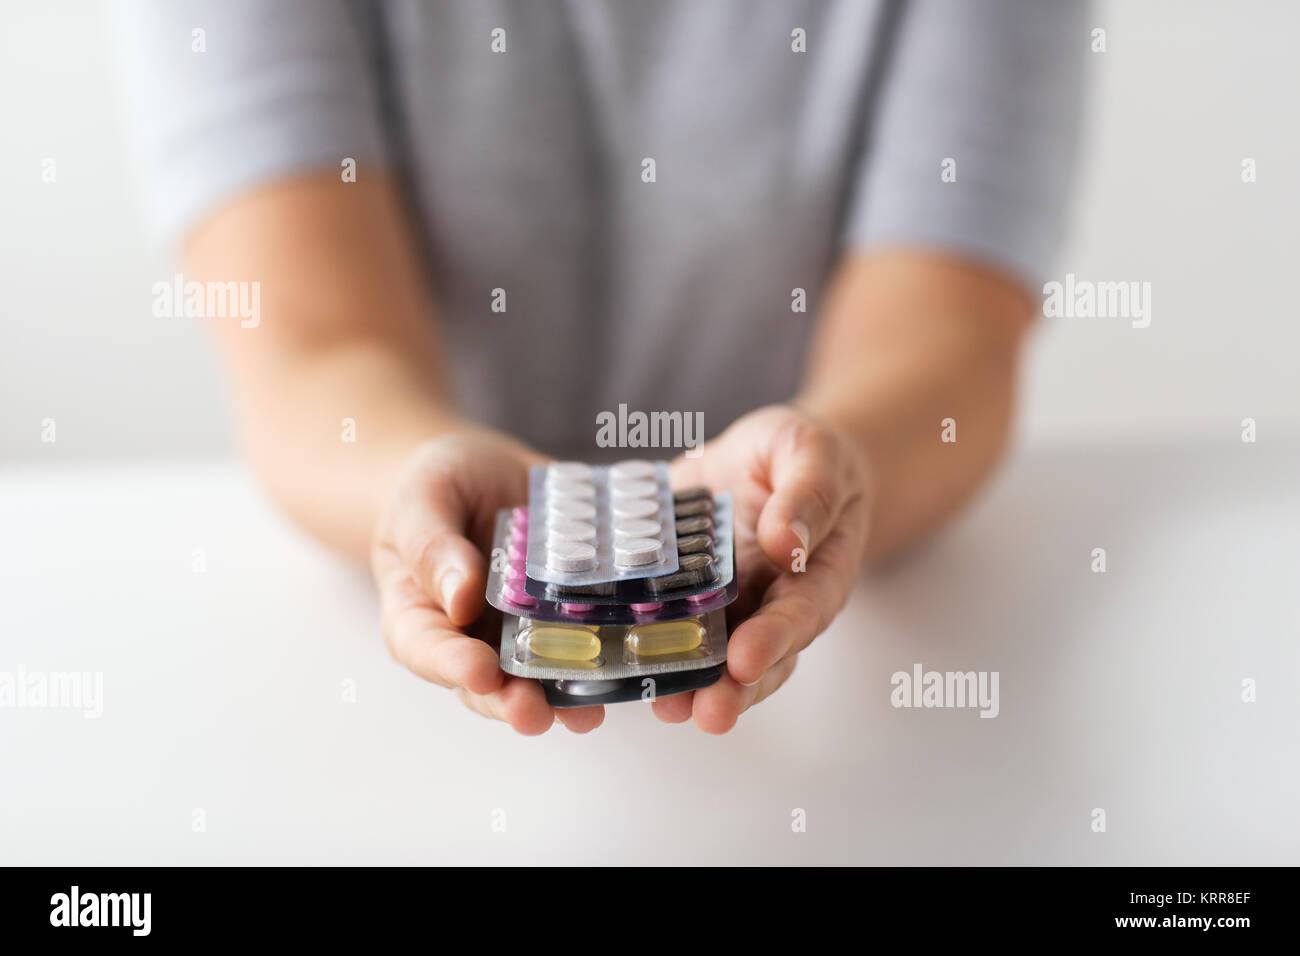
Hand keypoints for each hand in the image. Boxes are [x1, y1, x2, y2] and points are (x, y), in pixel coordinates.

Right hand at [370, 430, 606, 733]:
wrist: (482, 474)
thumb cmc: (434, 489)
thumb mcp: (422, 501)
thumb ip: (431, 546)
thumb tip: (459, 596)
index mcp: (422, 616)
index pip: (428, 650)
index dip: (454, 667)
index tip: (480, 673)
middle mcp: (475, 638)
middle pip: (487, 684)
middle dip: (512, 703)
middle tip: (535, 715)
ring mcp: (526, 633)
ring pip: (542, 677)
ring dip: (564, 698)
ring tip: (587, 711)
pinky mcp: (571, 615)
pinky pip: (590, 637)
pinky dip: (611, 652)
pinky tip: (631, 661)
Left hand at [657, 405, 871, 732]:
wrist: (763, 460)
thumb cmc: (798, 455)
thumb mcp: (809, 451)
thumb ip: (808, 492)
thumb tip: (788, 541)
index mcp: (814, 575)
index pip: (800, 614)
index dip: (775, 639)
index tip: (745, 661)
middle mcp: (768, 605)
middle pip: (758, 658)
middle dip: (734, 688)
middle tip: (710, 713)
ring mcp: (721, 609)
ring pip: (710, 659)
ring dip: (690, 686)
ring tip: (665, 706)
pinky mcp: (677, 597)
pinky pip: (660, 627)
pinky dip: (642, 648)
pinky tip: (617, 667)